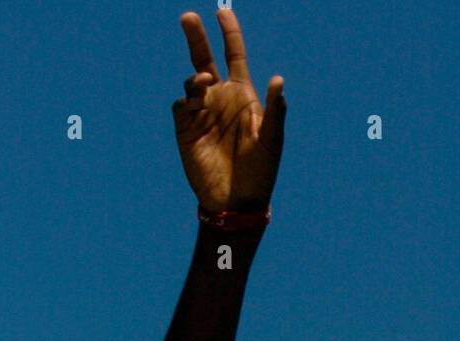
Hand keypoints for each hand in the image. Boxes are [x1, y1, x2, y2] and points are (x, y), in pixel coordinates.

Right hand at [172, 10, 285, 211]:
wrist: (236, 202)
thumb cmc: (260, 172)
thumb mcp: (272, 141)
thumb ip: (275, 110)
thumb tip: (279, 79)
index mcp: (242, 96)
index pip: (234, 55)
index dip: (229, 33)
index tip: (223, 12)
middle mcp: (220, 100)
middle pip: (204, 59)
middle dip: (196, 37)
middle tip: (188, 16)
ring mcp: (201, 114)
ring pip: (191, 81)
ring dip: (196, 79)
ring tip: (204, 84)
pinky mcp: (186, 130)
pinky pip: (181, 105)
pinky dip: (187, 100)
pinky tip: (196, 106)